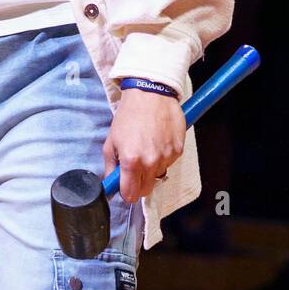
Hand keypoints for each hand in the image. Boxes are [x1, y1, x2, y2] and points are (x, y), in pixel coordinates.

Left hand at [103, 88, 185, 203]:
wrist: (150, 94)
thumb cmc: (129, 115)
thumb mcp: (111, 140)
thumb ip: (110, 166)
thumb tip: (111, 183)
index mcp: (131, 161)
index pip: (130, 195)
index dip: (126, 192)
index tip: (125, 185)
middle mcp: (150, 163)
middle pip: (146, 190)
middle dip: (139, 183)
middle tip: (135, 167)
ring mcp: (166, 157)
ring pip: (158, 176)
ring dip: (151, 168)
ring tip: (147, 147)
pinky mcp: (178, 151)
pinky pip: (169, 163)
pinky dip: (163, 157)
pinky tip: (157, 141)